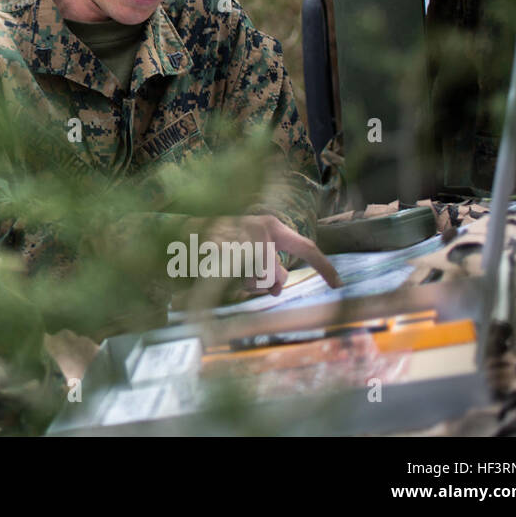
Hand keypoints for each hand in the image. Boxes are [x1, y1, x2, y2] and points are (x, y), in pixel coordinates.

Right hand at [188, 214, 341, 296]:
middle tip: (239, 274)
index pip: (306, 248)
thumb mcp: (248, 249)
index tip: (340, 285)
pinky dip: (226, 282)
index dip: (324, 267)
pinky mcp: (224, 253)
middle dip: (260, 283)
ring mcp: (242, 240)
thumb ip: (269, 266)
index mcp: (270, 226)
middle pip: (276, 275)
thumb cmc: (214, 243)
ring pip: (256, 282)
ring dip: (241, 283)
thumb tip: (277, 290)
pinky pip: (236, 282)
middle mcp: (261, 230)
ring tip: (223, 266)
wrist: (175, 232)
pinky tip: (212, 269)